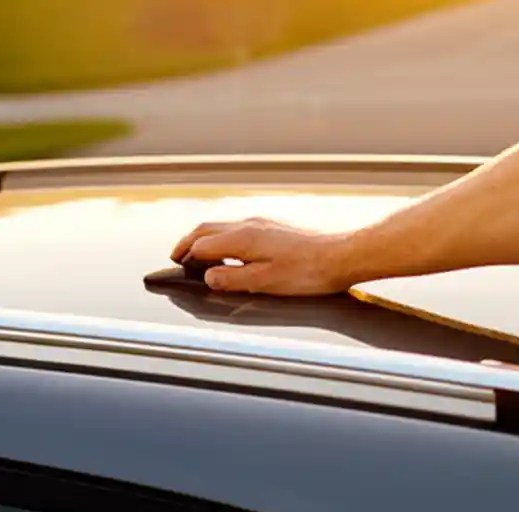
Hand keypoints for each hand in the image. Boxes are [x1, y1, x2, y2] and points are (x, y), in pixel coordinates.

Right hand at [171, 217, 354, 295]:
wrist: (342, 255)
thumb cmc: (307, 272)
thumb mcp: (264, 282)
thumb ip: (231, 280)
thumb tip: (207, 277)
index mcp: (242, 238)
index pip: (201, 245)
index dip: (186, 258)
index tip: (177, 268)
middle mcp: (249, 224)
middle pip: (207, 229)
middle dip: (188, 242)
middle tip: (177, 257)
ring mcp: (263, 223)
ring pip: (223, 225)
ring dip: (205, 239)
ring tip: (199, 255)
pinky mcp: (275, 227)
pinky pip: (239, 227)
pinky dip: (224, 238)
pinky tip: (231, 251)